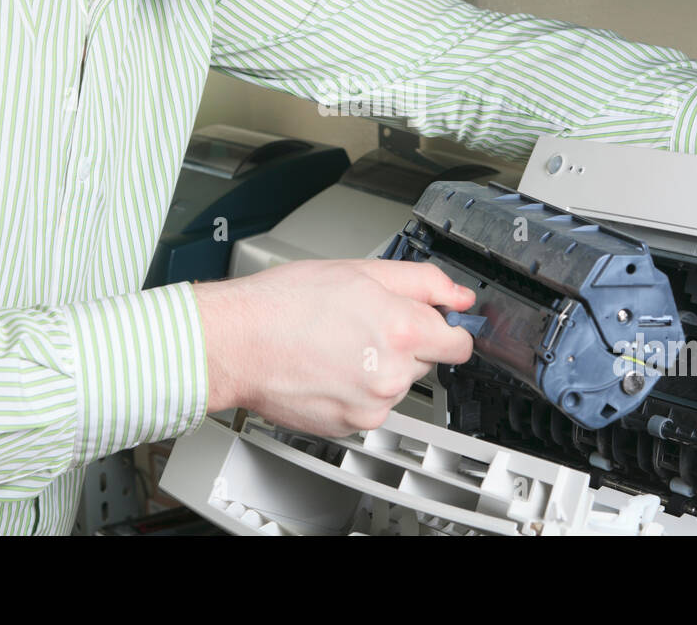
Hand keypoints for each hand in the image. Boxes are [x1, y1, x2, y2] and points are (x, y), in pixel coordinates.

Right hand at [194, 258, 474, 435]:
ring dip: (379, 369)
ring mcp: (372, 404)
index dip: (446, 330)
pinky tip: (327, 368)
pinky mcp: (350, 426)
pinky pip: (369, 407)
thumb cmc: (284, 303)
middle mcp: (392, 372)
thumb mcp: (359, 270)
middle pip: (425, 362)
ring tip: (337, 346)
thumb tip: (459, 297)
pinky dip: (355, 391)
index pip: (459, 343)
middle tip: (363, 326)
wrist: (237, 342)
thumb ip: (422, 282)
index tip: (434, 326)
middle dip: (404, 344)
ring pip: (396, 385)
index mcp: (401, 329)